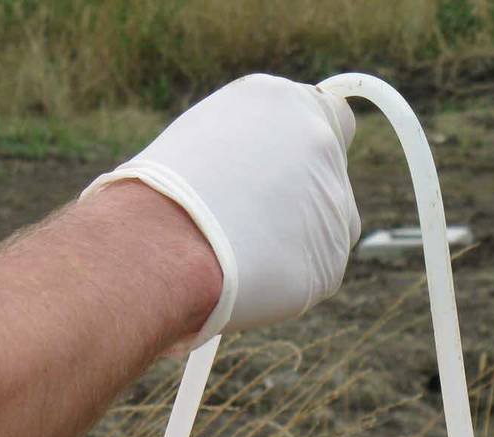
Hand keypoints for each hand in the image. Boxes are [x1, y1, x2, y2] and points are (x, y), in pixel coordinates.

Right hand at [85, 74, 360, 342]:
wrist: (161, 244)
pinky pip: (316, 271)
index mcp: (284, 101)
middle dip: (304, 200)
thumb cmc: (160, 196)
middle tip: (254, 224)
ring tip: (241, 252)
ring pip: (328, 228)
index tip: (293, 174)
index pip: (331, 118)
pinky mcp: (331, 260)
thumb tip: (266, 175)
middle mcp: (318, 142)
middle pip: (331, 177)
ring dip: (299, 239)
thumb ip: (252, 147)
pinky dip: (288, 278)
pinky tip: (248, 277)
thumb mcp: (204, 140)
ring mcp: (333, 202)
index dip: (310, 151)